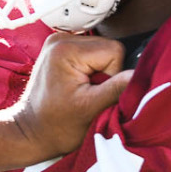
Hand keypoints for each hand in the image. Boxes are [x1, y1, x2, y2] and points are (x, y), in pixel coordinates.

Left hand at [10, 34, 131, 157]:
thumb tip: (140, 74)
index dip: (113, 76)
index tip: (95, 93)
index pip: (115, 50)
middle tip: (87, 95)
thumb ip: (118, 89)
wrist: (30, 132)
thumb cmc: (56, 126)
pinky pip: (90, 55)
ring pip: (101, 52)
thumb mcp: (91, 110)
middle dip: (105, 74)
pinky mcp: (59, 50)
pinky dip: (89, 71)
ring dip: (98, 73)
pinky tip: (77, 86)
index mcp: (66, 49)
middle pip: (108, 48)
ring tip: (81, 92)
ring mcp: (58, 42)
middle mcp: (60, 39)